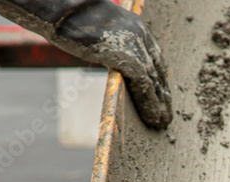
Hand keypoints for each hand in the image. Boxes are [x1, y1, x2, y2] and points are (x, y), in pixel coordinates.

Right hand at [56, 1, 171, 128]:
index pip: (154, 55)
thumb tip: (105, 51)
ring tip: (162, 123)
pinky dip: (151, 106)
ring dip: (160, 106)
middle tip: (166, 114)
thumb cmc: (70, 15)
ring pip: (155, 83)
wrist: (63, 9)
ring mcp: (137, 48)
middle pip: (158, 71)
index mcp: (135, 26)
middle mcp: (140, 36)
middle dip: (163, 94)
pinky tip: (153, 119)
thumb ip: (110, 41)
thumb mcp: (98, 27)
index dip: (159, 76)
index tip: (162, 92)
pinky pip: (146, 89)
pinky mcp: (130, 61)